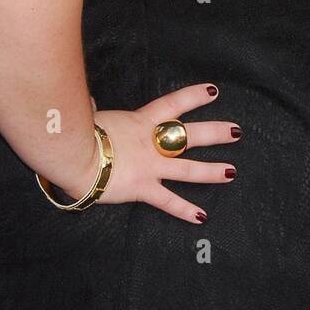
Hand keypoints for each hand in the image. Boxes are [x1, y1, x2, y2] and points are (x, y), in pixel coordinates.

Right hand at [65, 82, 239, 222]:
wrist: (72, 153)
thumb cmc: (76, 131)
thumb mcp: (93, 115)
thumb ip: (96, 111)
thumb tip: (89, 104)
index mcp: (140, 121)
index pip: (173, 104)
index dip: (194, 96)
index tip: (213, 92)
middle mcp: (151, 142)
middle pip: (190, 135)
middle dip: (215, 133)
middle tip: (237, 131)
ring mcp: (150, 166)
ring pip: (188, 168)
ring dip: (211, 171)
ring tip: (232, 172)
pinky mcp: (143, 188)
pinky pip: (167, 201)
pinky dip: (184, 210)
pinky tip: (201, 217)